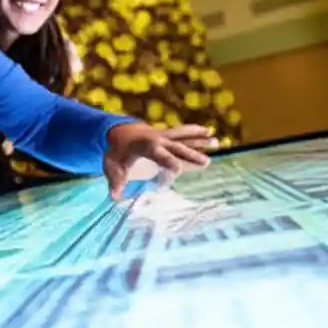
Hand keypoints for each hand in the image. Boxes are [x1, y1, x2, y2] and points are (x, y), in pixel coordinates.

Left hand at [102, 123, 217, 199]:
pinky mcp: (169, 136)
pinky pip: (184, 134)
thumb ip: (115, 181)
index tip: (177, 170)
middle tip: (206, 162)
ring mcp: (165, 136)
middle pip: (176, 148)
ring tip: (215, 142)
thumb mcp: (112, 165)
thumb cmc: (117, 151)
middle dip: (191, 154)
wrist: (120, 131)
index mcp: (145, 146)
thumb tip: (114, 197)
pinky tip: (210, 134)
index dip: (167, 162)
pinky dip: (196, 134)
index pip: (158, 154)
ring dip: (199, 141)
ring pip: (184, 138)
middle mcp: (158, 139)